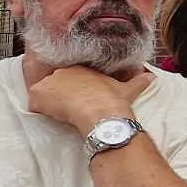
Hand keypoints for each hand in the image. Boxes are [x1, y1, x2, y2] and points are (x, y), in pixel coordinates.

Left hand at [28, 67, 150, 133]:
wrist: (103, 113)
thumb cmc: (114, 101)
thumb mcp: (128, 88)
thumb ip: (139, 81)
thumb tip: (152, 78)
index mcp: (82, 68)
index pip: (70, 78)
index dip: (73, 91)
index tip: (80, 101)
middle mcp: (63, 71)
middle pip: (54, 86)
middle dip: (59, 97)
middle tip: (72, 109)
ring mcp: (49, 82)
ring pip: (43, 95)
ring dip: (50, 105)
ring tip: (65, 114)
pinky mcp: (39, 94)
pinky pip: (34, 105)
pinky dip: (41, 112)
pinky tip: (56, 117)